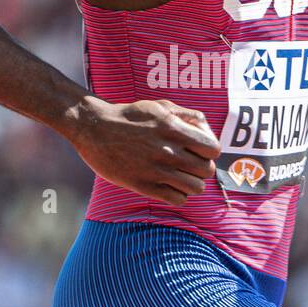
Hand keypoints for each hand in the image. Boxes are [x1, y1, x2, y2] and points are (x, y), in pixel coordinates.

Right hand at [65, 96, 220, 206]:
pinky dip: (178, 195)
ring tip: (180, 176)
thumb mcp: (160, 106)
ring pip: (196, 188)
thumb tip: (207, 131)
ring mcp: (156, 170)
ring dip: (191, 183)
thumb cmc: (130, 116)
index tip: (199, 151)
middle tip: (189, 164)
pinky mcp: (143, 185)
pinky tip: (168, 185)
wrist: (94, 128)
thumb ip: (188, 115)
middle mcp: (167, 150)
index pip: (213, 149)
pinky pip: (178, 199)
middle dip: (202, 168)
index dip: (210, 151)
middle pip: (207, 170)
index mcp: (174, 129)